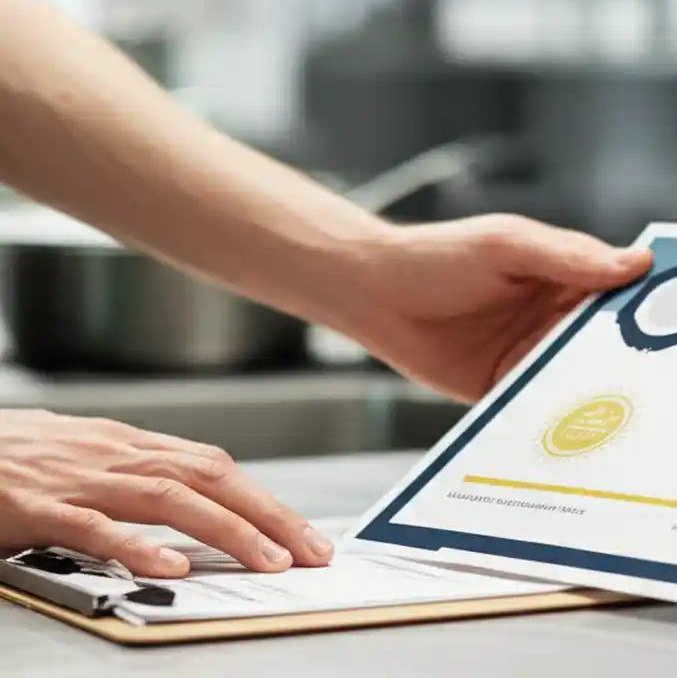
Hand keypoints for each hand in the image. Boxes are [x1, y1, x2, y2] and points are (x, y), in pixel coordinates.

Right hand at [0, 409, 332, 576]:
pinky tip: (172, 568)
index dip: (267, 500)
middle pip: (210, 478)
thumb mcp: (87, 456)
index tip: (305, 534)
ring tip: (268, 562)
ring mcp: (77, 479)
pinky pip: (94, 528)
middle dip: (269, 516)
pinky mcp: (36, 507)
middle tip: (312, 552)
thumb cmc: (14, 454)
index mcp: (129, 443)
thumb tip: (196, 501)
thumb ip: (138, 475)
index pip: (216, 468)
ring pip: (168, 498)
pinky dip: (137, 547)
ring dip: (227, 531)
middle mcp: (114, 454)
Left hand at [348, 215, 651, 401]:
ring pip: (585, 380)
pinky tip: (588, 440)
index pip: (629, 292)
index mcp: (569, 276)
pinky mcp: (509, 391)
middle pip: (615, 344)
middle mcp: (559, 319)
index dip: (663, 307)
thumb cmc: (438, 256)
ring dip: (610, 397)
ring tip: (647, 420)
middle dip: (646, 362)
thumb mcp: (506, 245)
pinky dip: (565, 423)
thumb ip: (567, 257)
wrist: (372, 296)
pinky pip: (545, 410)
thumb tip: (637, 264)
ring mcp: (536, 357)